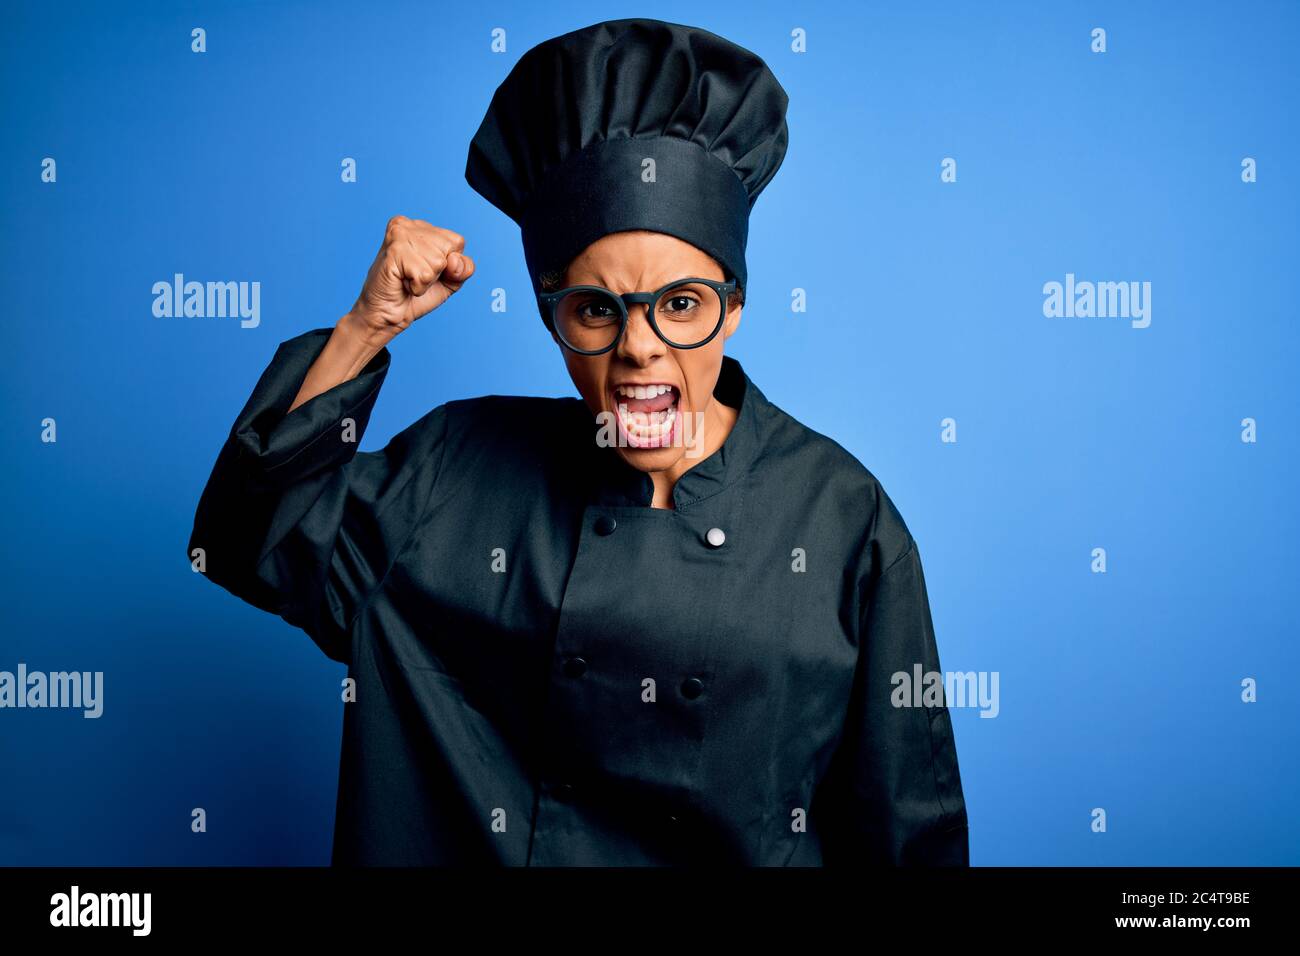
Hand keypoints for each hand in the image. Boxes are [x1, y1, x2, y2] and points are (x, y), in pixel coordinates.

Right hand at [344, 215, 474, 346]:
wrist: (386, 316)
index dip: (449, 265)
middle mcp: (408, 225)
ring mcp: (399, 234)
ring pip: (438, 261)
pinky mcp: (393, 251)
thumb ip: (464, 268)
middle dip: (438, 272)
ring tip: (407, 280)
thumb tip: (455, 260)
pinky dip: (417, 287)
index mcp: (420, 227)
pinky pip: (425, 274)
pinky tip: (402, 283)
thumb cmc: (415, 297)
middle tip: (415, 277)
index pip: (457, 241)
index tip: (426, 271)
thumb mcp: (450, 281)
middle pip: (450, 248)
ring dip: (426, 281)